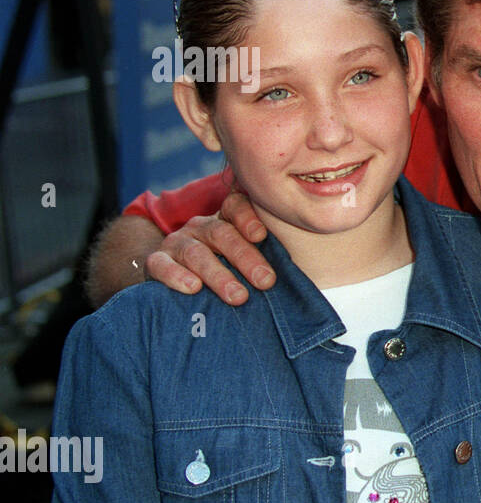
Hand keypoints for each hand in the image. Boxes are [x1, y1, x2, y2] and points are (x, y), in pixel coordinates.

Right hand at [143, 191, 274, 303]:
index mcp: (225, 221)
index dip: (247, 217)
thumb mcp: (244, 260)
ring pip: (196, 252)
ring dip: (219, 274)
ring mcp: (177, 243)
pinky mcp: (156, 262)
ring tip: (238, 296)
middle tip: (266, 281)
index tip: (262, 236)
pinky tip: (193, 288)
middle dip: (246, 258)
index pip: (235, 207)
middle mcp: (201, 227)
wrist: (173, 277)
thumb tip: (303, 282)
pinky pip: (162, 265)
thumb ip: (266, 259)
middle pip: (221, 234)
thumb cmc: (223, 269)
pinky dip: (176, 276)